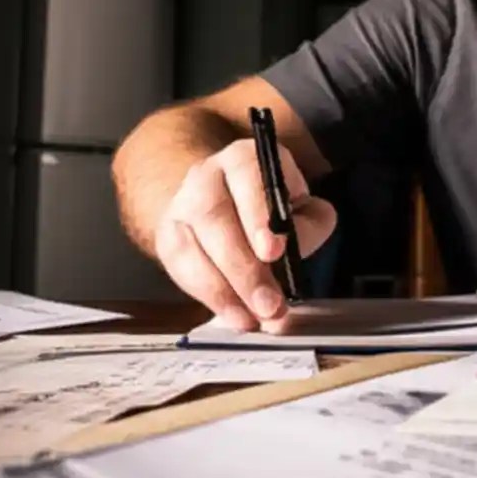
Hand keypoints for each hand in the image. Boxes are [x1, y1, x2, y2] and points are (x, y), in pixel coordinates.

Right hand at [153, 139, 336, 332]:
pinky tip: (234, 315)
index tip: (273, 250)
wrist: (224, 204)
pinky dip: (210, 298)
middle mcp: (206, 176)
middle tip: (270, 304)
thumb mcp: (302, 207)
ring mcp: (181, 207)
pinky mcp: (167, 238)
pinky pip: (181, 270)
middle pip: (216, 218)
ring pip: (193, 247)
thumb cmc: (271, 210)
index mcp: (244, 158)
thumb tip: (298, 246)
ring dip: (226, 290)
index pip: (246, 176)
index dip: (257, 214)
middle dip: (245, 268)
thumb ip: (309, 223)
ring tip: (254, 319)